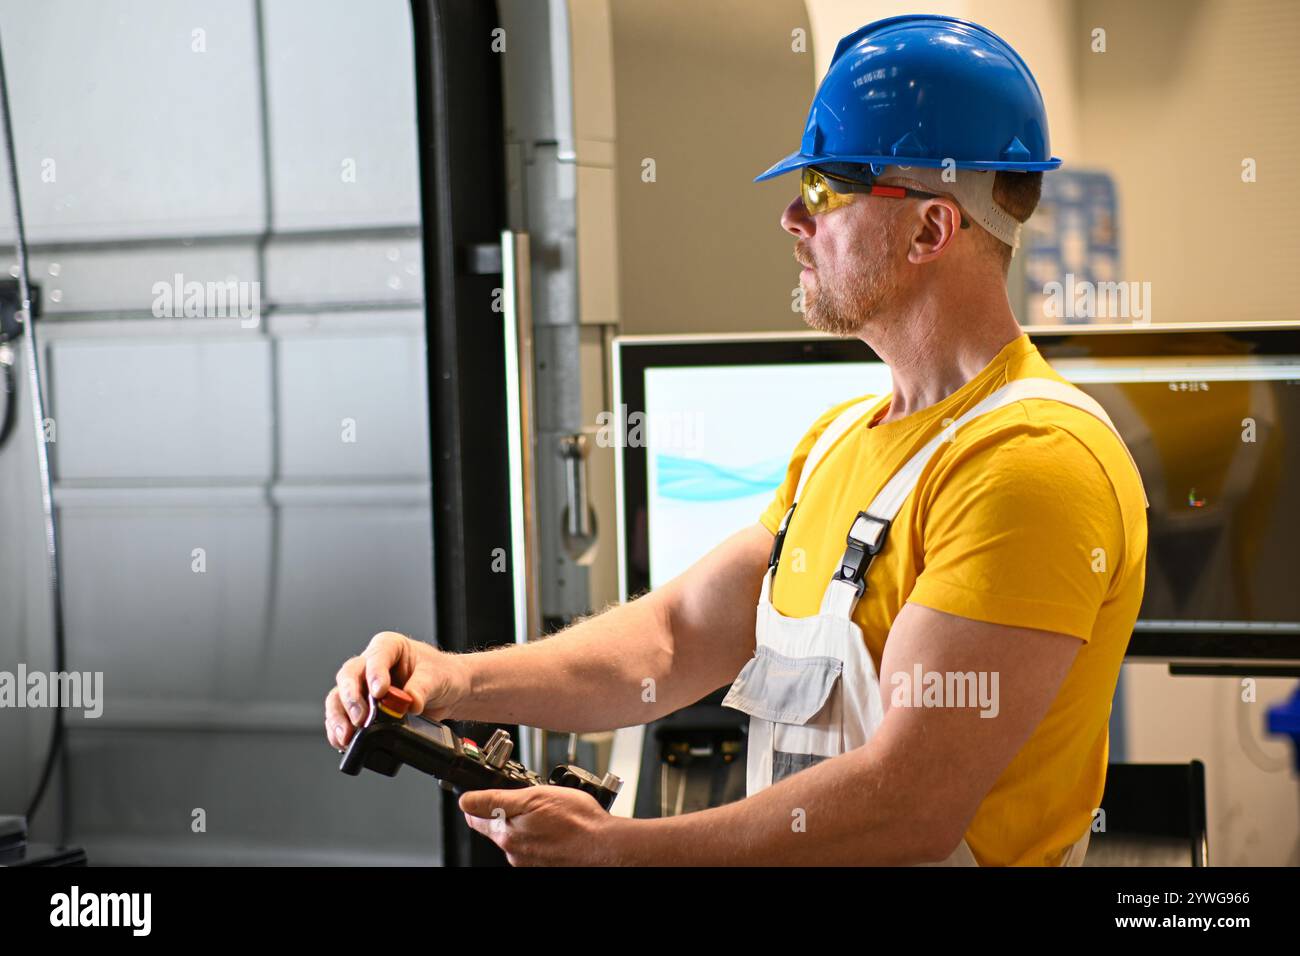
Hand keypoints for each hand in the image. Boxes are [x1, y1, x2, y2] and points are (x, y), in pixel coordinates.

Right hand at [324, 631, 468, 749]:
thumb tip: (409, 703)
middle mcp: (371, 664)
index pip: (376, 656)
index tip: (380, 692)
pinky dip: (340, 729)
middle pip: (349, 676)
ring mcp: (364, 686)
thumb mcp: (437, 677)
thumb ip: (421, 689)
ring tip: (347, 735)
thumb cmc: (442, 674)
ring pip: (339, 697)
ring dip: (339, 717)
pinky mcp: (362, 707)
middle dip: (351, 698)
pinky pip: (343, 716)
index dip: (375, 674)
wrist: (449, 692)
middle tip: (360, 717)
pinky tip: (344, 741)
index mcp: (390, 647)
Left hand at [460, 786, 626, 865]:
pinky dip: (542, 835)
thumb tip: (466, 800)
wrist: (605, 846)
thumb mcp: (533, 797)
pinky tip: (558, 827)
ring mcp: (529, 862)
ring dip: (527, 823)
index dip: (477, 802)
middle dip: (507, 811)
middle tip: (529, 797)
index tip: (481, 793)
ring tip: (549, 812)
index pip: (474, 818)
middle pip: (497, 827)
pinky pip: (535, 846)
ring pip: (518, 836)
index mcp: (506, 834)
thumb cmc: (576, 821)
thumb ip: (495, 799)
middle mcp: (514, 852)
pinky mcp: (545, 865)